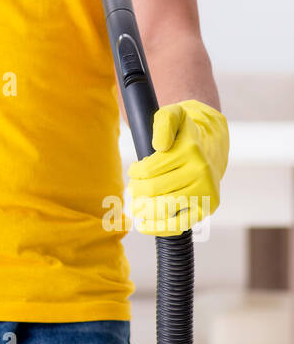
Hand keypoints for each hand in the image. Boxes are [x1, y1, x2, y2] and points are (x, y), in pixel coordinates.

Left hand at [126, 98, 229, 234]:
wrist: (211, 147)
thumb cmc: (184, 134)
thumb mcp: (173, 115)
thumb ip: (164, 122)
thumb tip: (159, 145)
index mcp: (190, 151)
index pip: (148, 170)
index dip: (135, 172)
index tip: (134, 170)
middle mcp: (201, 173)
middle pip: (153, 190)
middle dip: (136, 190)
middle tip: (133, 188)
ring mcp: (205, 193)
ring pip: (163, 208)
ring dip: (143, 209)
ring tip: (135, 206)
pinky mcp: (206, 209)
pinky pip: (179, 224)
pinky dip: (159, 228)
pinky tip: (144, 225)